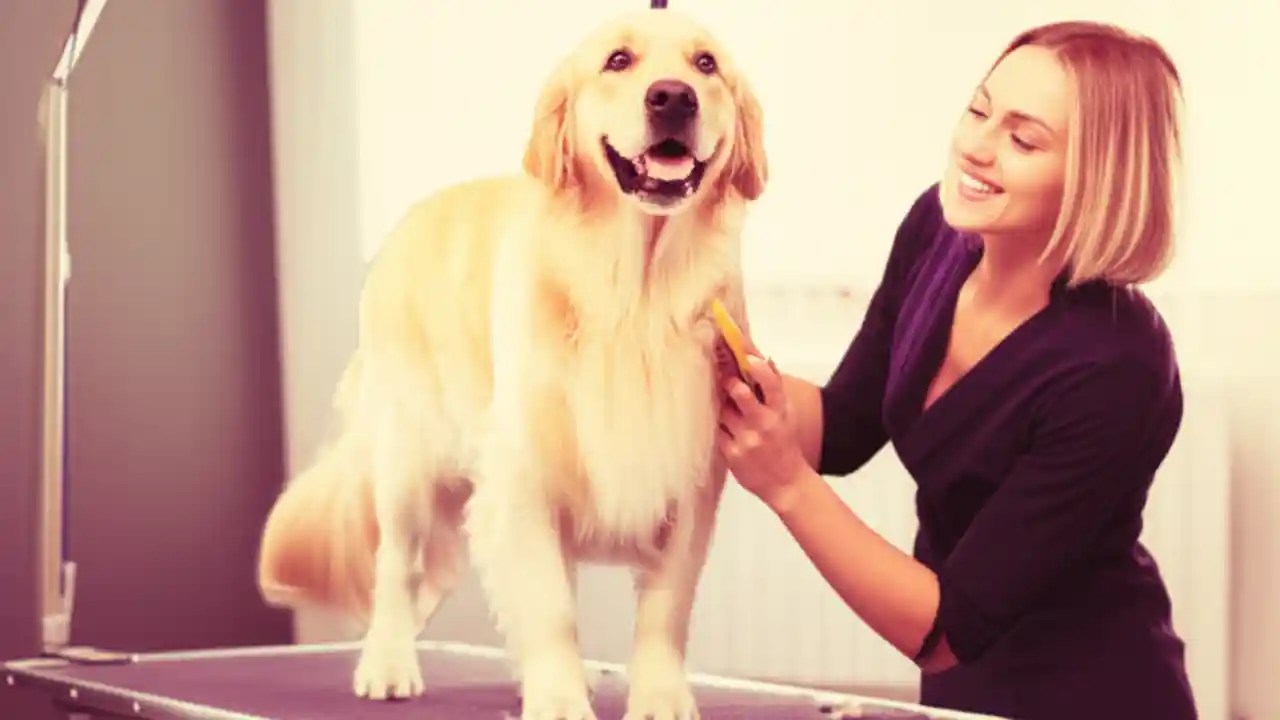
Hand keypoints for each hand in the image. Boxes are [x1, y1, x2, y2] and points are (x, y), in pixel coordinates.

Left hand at [713, 336, 811, 513]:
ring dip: (719, 403)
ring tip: (719, 401)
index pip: (772, 385)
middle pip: (742, 395)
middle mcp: (764, 424)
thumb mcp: (785, 416)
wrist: (786, 483)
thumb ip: (773, 392)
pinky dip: (715, 424)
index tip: (749, 359)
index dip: (761, 369)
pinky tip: (719, 423)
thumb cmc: (784, 445)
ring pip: (723, 411)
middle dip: (730, 383)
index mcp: (779, 412)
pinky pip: (716, 430)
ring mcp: (747, 440)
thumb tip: (761, 360)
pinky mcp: (732, 454)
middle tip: (725, 380)